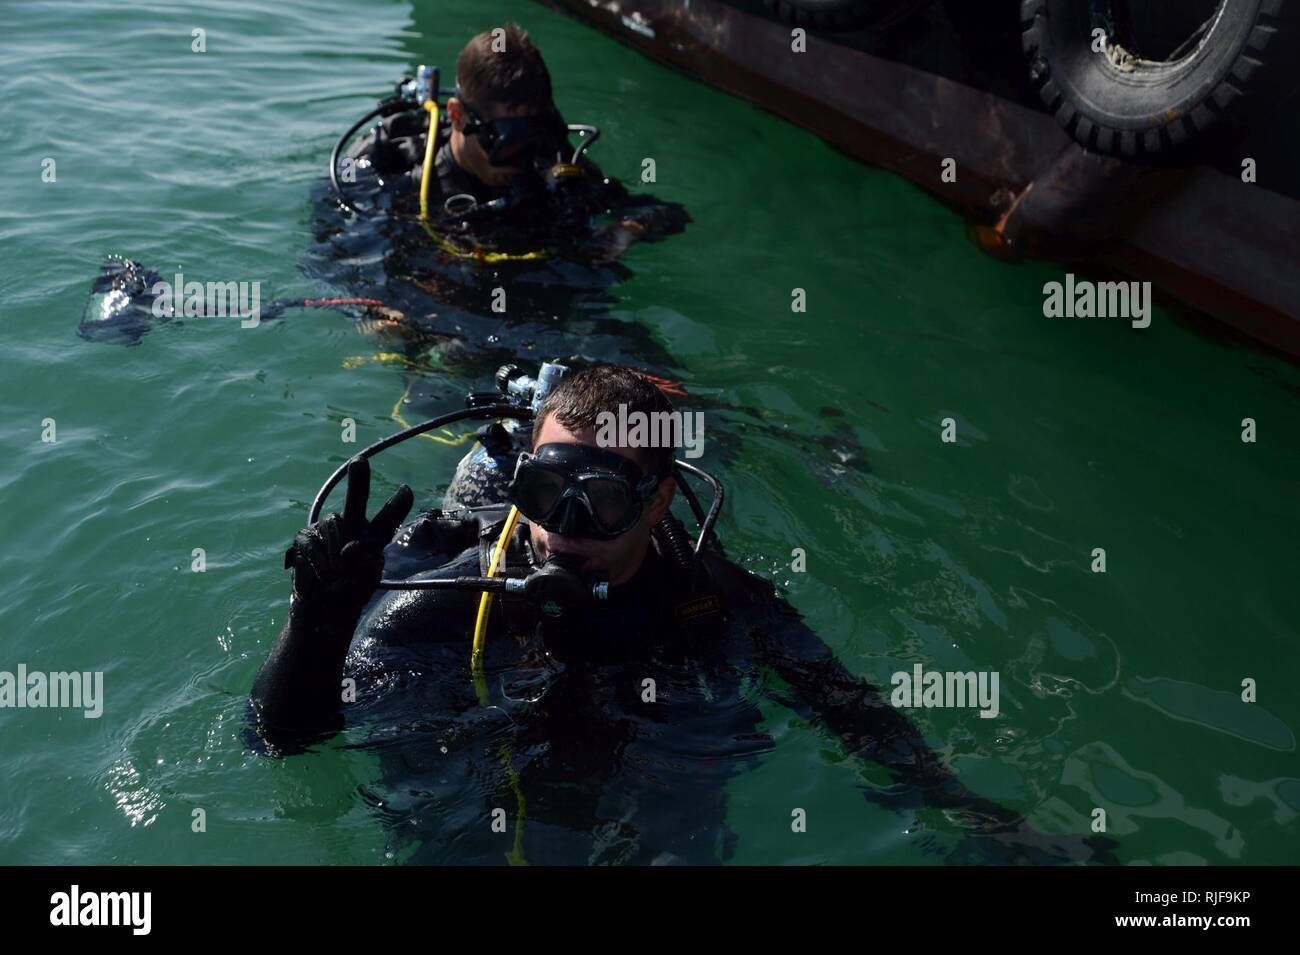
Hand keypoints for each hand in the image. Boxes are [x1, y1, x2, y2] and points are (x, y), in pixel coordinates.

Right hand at [284, 457, 412, 617]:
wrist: (322, 606)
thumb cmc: (349, 591)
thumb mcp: (363, 582)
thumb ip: (363, 565)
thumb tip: (350, 547)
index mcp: (372, 537)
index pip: (387, 519)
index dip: (396, 506)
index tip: (406, 491)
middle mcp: (352, 527)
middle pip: (356, 499)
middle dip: (358, 480)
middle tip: (360, 462)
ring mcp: (327, 529)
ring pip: (333, 526)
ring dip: (334, 555)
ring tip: (336, 574)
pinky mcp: (306, 536)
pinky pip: (313, 541)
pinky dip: (318, 561)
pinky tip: (321, 574)